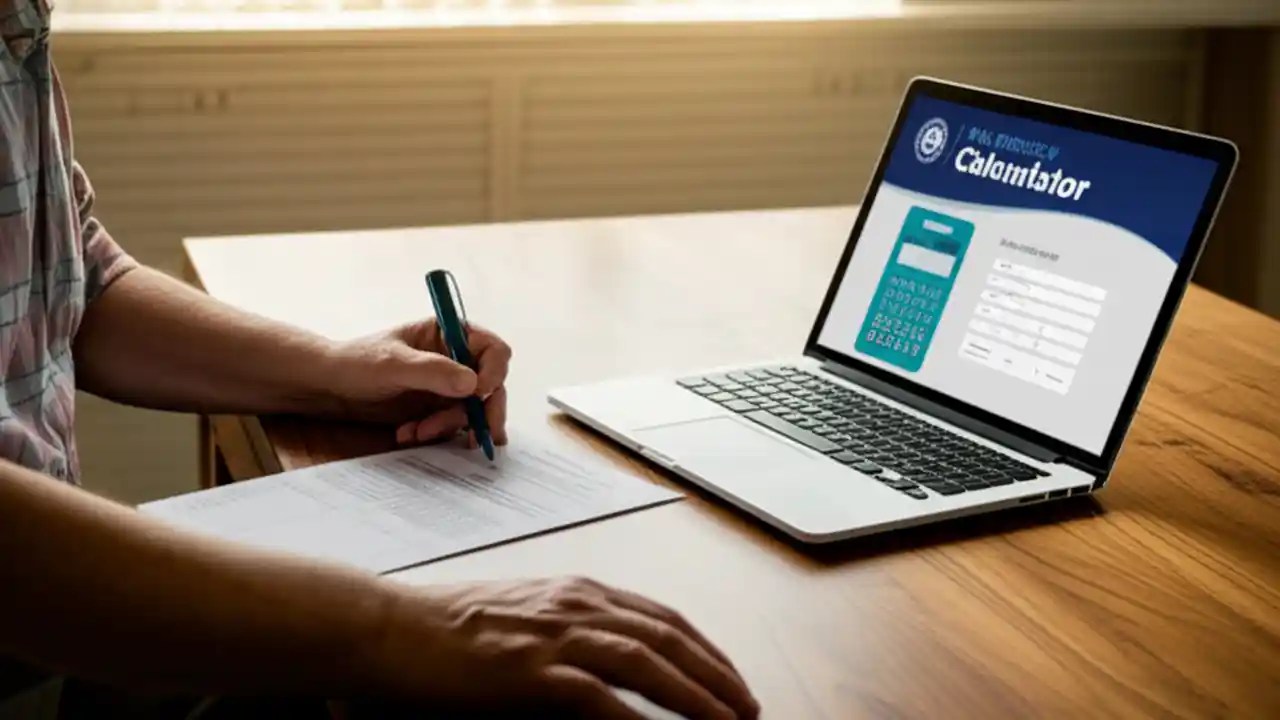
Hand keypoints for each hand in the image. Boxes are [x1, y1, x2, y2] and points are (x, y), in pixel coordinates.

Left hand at [326, 319, 511, 446]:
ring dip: (450, 426)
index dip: (494, 372)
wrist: (330, 388)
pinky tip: (409, 434)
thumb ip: (433, 371)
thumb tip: (473, 384)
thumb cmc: (357, 363)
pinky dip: (436, 434)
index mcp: (450, 334)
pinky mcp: (437, 409)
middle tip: (479, 436)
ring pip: (473, 411)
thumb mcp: (393, 365)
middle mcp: (455, 359)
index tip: (479, 394)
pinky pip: (452, 426)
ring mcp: (448, 386)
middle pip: (492, 386)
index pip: (493, 350)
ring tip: (419, 432)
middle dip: (484, 412)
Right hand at [366, 576, 758, 718]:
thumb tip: (603, 669)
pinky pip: (601, 699)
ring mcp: (554, 637)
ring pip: (648, 662)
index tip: (728, 677)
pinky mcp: (531, 673)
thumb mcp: (519, 621)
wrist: (386, 629)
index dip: (702, 648)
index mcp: (575, 592)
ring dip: (698, 695)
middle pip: (668, 638)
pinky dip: (640, 719)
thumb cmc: (443, 628)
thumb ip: (564, 637)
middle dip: (716, 674)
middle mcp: (575, 605)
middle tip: (747, 707)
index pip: (659, 617)